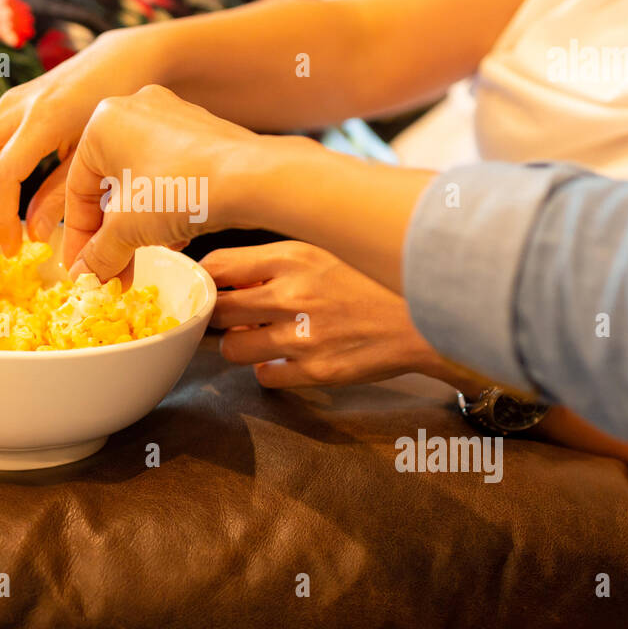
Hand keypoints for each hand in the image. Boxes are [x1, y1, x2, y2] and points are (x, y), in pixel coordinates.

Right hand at [0, 28, 164, 255]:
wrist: (123, 60)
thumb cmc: (119, 110)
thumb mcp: (100, 152)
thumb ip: (66, 192)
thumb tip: (34, 234)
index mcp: (45, 119)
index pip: (2, 175)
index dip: (1, 217)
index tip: (9, 251)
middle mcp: (14, 108)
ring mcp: (2, 105)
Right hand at [62, 84, 260, 279]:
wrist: (252, 177)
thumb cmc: (179, 190)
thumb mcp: (127, 229)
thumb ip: (98, 254)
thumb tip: (84, 276)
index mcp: (102, 121)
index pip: (78, 189)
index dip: (77, 238)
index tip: (81, 268)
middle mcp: (135, 109)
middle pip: (110, 184)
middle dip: (111, 234)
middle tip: (112, 270)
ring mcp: (171, 116)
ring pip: (141, 179)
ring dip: (138, 223)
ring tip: (145, 257)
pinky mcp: (201, 130)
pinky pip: (170, 171)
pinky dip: (165, 204)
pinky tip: (175, 234)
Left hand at [200, 241, 487, 389]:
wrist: (423, 316)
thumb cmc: (370, 278)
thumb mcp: (323, 251)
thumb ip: (275, 261)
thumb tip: (229, 277)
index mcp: (291, 257)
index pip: (217, 266)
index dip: (204, 279)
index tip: (207, 286)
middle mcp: (292, 295)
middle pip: (217, 311)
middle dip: (218, 315)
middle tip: (232, 316)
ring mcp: (303, 336)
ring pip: (232, 350)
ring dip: (240, 346)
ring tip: (259, 338)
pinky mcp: (317, 371)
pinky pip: (265, 377)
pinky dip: (269, 371)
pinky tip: (284, 359)